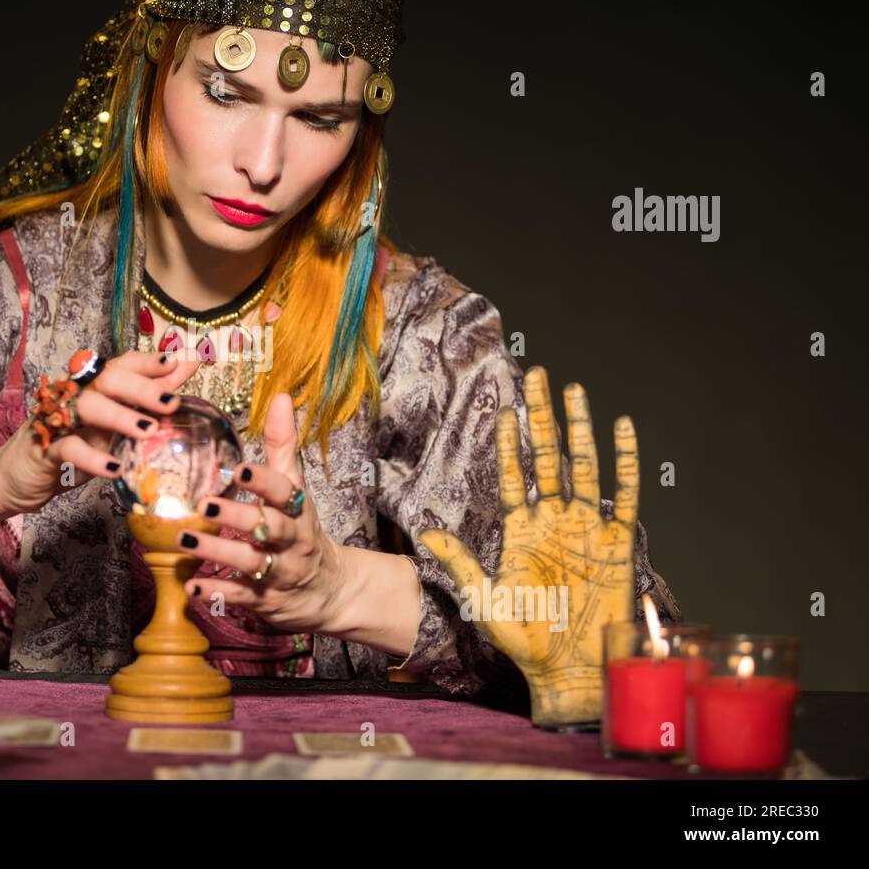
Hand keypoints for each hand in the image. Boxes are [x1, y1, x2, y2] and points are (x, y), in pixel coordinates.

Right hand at [0, 350, 199, 513]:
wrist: (18, 477)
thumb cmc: (72, 445)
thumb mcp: (113, 424)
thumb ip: (149, 395)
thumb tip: (190, 363)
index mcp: (94, 387)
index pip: (121, 364)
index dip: (148, 362)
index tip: (177, 361)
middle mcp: (75, 395)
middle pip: (107, 379)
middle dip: (141, 387)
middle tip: (170, 402)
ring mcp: (58, 419)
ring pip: (87, 406)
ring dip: (119, 416)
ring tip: (148, 431)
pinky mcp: (44, 448)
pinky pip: (69, 448)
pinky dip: (92, 458)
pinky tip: (115, 469)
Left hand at [178, 392, 347, 631]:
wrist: (329, 589)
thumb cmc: (301, 528)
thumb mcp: (296, 487)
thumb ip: (283, 444)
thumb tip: (279, 395)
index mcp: (298, 509)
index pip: (285, 492)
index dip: (263, 482)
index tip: (239, 470)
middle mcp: (292, 541)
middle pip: (269, 528)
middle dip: (237, 518)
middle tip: (204, 504)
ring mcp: (279, 573)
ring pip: (251, 563)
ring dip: (217, 552)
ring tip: (184, 540)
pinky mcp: (266, 601)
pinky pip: (241, 597)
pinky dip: (217, 592)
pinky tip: (191, 586)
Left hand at [417, 365, 637, 726]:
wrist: (567, 669)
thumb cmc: (523, 640)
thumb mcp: (482, 599)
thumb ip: (458, 561)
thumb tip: (423, 530)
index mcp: (520, 531)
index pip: (514, 474)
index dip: (511, 441)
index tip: (506, 407)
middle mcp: (553, 522)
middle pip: (548, 457)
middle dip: (542, 417)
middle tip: (537, 376)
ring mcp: (586, 529)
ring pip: (583, 466)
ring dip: (579, 429)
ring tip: (573, 391)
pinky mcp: (616, 543)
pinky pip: (623, 495)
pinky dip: (623, 462)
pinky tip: (620, 429)